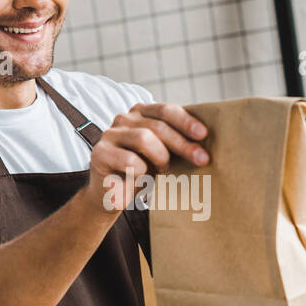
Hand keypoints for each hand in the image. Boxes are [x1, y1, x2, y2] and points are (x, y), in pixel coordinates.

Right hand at [86, 102, 209, 211]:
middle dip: (182, 144)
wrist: (111, 195)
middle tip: (201, 159)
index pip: (166, 110)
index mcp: (141, 113)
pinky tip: (141, 179)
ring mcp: (110, 134)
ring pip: (143, 138)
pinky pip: (129, 159)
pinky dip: (142, 172)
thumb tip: (205, 143)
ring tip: (162, 171)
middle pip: (158, 126)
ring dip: (160, 157)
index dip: (186, 121)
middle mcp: (124, 119)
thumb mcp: (162, 154)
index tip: (203, 135)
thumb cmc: (142, 173)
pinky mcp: (100, 153)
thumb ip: (176, 143)